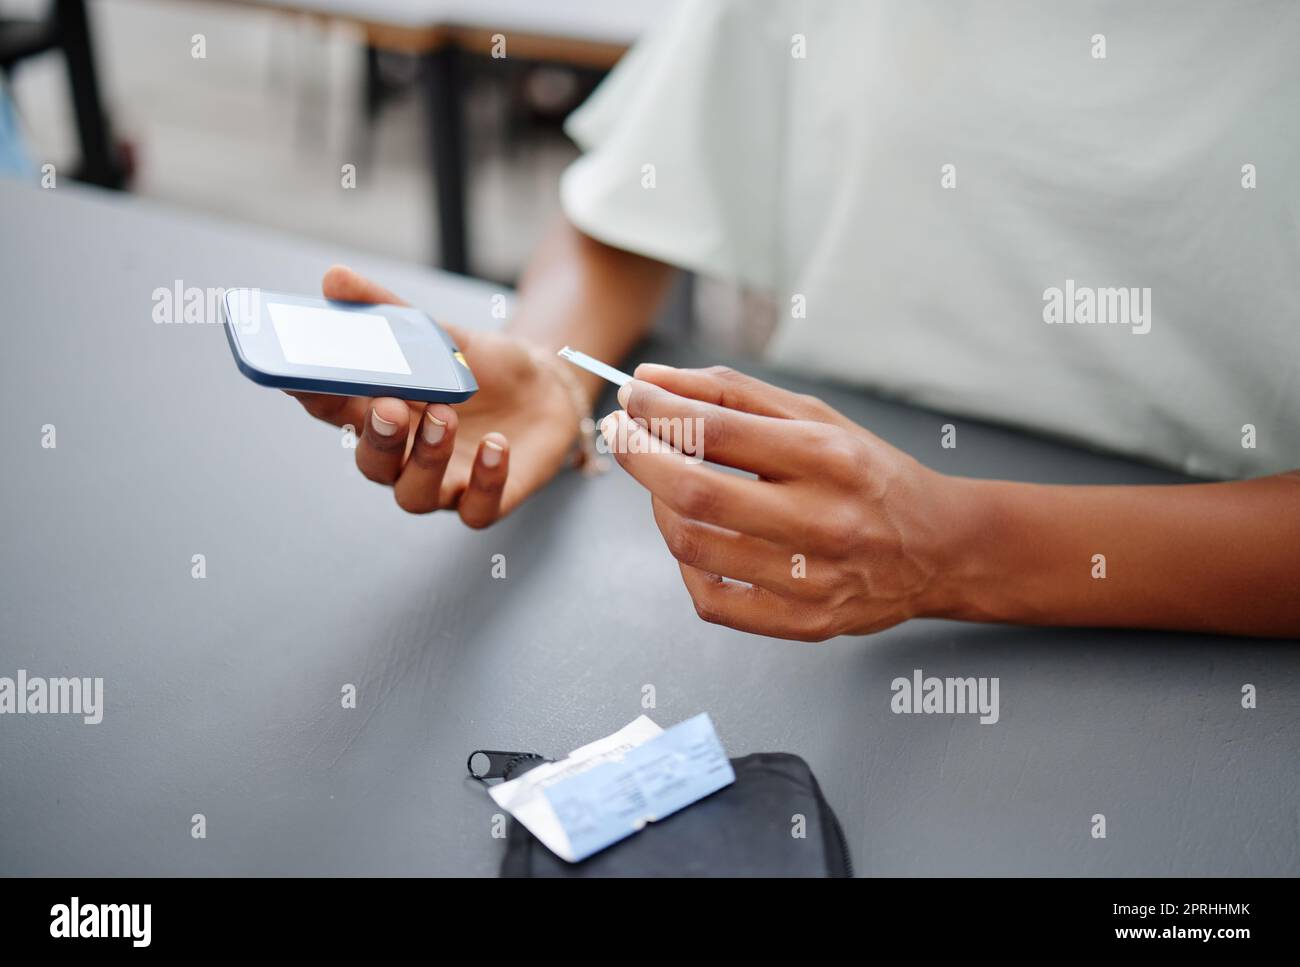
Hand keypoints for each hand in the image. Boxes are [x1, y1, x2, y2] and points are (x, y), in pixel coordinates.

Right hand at [289, 266, 581, 526]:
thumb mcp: (439, 335)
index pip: (335, 413)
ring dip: (425, 459)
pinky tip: (496, 445)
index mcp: (380, 414)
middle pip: (372, 464)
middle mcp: (405, 458)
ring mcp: (445, 483)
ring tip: (445, 414)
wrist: (546, 388)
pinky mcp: (488, 498)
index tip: (302, 379)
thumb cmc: (481, 368)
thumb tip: (334, 277)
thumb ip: (387, 312)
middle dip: (377, 439)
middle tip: (391, 406)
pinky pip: (477, 510)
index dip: (316, 399)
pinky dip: (485, 482)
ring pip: (415, 494)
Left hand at [601, 364, 964, 639]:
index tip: (630, 396)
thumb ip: (733, 394)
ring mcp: (812, 580)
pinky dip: (686, 563)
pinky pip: (711, 599)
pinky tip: (694, 536)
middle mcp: (823, 520)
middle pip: (694, 492)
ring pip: (693, 546)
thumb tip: (649, 381)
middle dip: (639, 456)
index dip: (657, 410)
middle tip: (621, 433)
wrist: (939, 549)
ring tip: (662, 482)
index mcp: (828, 457)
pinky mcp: (803, 623)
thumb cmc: (868, 474)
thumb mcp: (816, 417)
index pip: (717, 428)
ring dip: (658, 506)